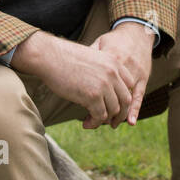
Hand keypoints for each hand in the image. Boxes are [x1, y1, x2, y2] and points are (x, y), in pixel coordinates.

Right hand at [11, 28, 145, 129]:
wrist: (49, 56)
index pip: (129, 85)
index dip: (122, 97)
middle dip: (119, 113)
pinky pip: (100, 116)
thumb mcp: (91, 59)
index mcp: (114, 62)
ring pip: (114, 110)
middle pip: (126, 100)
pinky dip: (95, 123)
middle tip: (110, 121)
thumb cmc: (65, 58)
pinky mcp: (92, 96)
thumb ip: (102, 72)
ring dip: (104, 120)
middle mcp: (113, 73)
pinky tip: (86, 123)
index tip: (113, 104)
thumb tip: (104, 92)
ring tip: (92, 122)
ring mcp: (104, 85)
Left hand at [89, 24, 154, 126]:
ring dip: (117, 114)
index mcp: (108, 61)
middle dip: (103, 112)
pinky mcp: (143, 78)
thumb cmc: (114, 40)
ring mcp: (134, 74)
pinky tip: (130, 121)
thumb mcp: (98, 45)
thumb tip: (70, 68)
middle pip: (111, 97)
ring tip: (108, 124)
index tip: (81, 110)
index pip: (96, 87)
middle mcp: (121, 69)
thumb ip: (88, 58)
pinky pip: (139, 97)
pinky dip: (134, 110)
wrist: (136, 32)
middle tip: (92, 121)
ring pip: (125, 100)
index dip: (89, 102)